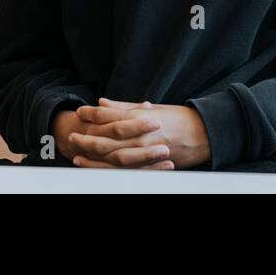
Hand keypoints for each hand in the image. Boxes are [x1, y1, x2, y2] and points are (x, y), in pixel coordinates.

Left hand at [69, 98, 211, 169]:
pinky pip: (125, 172)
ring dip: (92, 157)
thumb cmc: (179, 118)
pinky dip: (108, 171)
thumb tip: (102, 103)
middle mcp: (140, 136)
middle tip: (71, 136)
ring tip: (76, 155)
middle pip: (106, 138)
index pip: (109, 115)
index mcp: (141, 118)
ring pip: (112, 158)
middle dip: (86, 137)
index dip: (92, 114)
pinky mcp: (150, 167)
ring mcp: (145, 153)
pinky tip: (96, 169)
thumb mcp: (152, 108)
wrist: (205, 134)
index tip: (79, 111)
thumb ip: (125, 107)